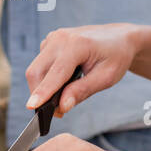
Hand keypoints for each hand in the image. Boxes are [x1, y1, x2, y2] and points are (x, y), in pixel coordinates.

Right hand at [24, 23, 141, 116]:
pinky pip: (40, 65)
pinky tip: (65, 80)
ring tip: (65, 96)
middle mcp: (60, 38)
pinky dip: (46, 78)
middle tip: (58, 112)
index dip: (43, 92)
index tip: (31, 107)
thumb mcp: (106, 77)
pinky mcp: (49, 42)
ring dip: (43, 88)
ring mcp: (53, 38)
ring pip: (36, 69)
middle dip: (40, 94)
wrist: (118, 38)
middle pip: (36, 71)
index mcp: (77, 45)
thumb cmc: (116, 56)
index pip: (55, 73)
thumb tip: (62, 106)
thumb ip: (82, 91)